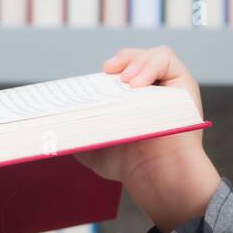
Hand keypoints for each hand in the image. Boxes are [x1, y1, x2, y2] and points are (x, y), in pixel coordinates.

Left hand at [75, 47, 220, 232]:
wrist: (155, 176)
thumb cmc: (127, 166)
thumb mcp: (91, 146)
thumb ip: (74, 131)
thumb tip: (49, 123)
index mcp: (128, 99)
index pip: (115, 72)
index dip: (107, 68)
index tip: (95, 76)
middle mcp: (149, 89)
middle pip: (132, 59)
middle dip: (119, 61)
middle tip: (107, 72)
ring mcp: (166, 85)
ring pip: (149, 56)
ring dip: (134, 62)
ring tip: (125, 82)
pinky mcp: (183, 83)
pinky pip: (166, 59)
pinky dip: (150, 65)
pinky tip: (138, 84)